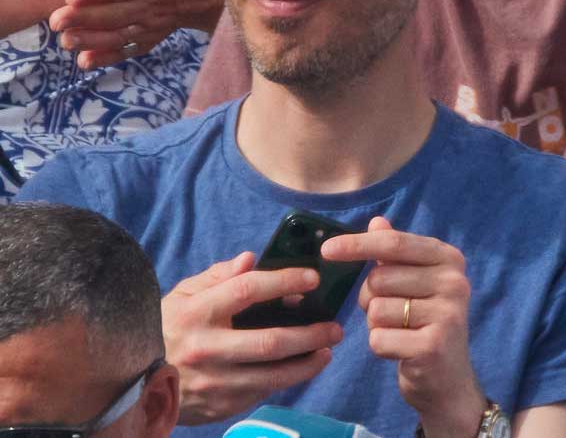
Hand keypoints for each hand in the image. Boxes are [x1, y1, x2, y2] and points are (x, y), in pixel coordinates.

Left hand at [50, 0, 221, 68]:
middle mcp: (154, 2)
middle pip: (117, 12)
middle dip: (86, 18)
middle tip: (56, 20)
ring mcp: (153, 22)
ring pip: (120, 33)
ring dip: (92, 39)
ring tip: (65, 40)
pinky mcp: (152, 36)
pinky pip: (130, 49)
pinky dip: (108, 57)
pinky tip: (84, 62)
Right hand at [161, 252, 344, 425]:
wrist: (132, 381)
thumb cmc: (168, 327)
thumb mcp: (183, 296)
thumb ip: (218, 276)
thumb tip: (251, 259)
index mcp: (195, 313)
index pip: (247, 291)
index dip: (284, 281)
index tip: (313, 278)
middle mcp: (205, 349)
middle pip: (270, 342)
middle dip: (310, 334)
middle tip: (335, 326)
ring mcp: (213, 382)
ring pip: (273, 374)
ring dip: (308, 363)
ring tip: (328, 350)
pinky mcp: (220, 405)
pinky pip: (263, 390)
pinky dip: (288, 379)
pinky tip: (303, 366)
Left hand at [322, 217, 486, 437]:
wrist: (447, 379)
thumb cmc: (424, 324)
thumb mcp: (415, 283)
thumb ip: (396, 253)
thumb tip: (377, 222)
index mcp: (449, 259)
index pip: (394, 244)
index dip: (357, 245)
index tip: (327, 250)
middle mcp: (454, 282)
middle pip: (379, 279)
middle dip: (370, 298)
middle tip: (393, 313)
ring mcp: (447, 314)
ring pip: (376, 309)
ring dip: (376, 325)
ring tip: (401, 332)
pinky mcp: (434, 345)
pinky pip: (378, 338)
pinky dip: (380, 347)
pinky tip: (402, 351)